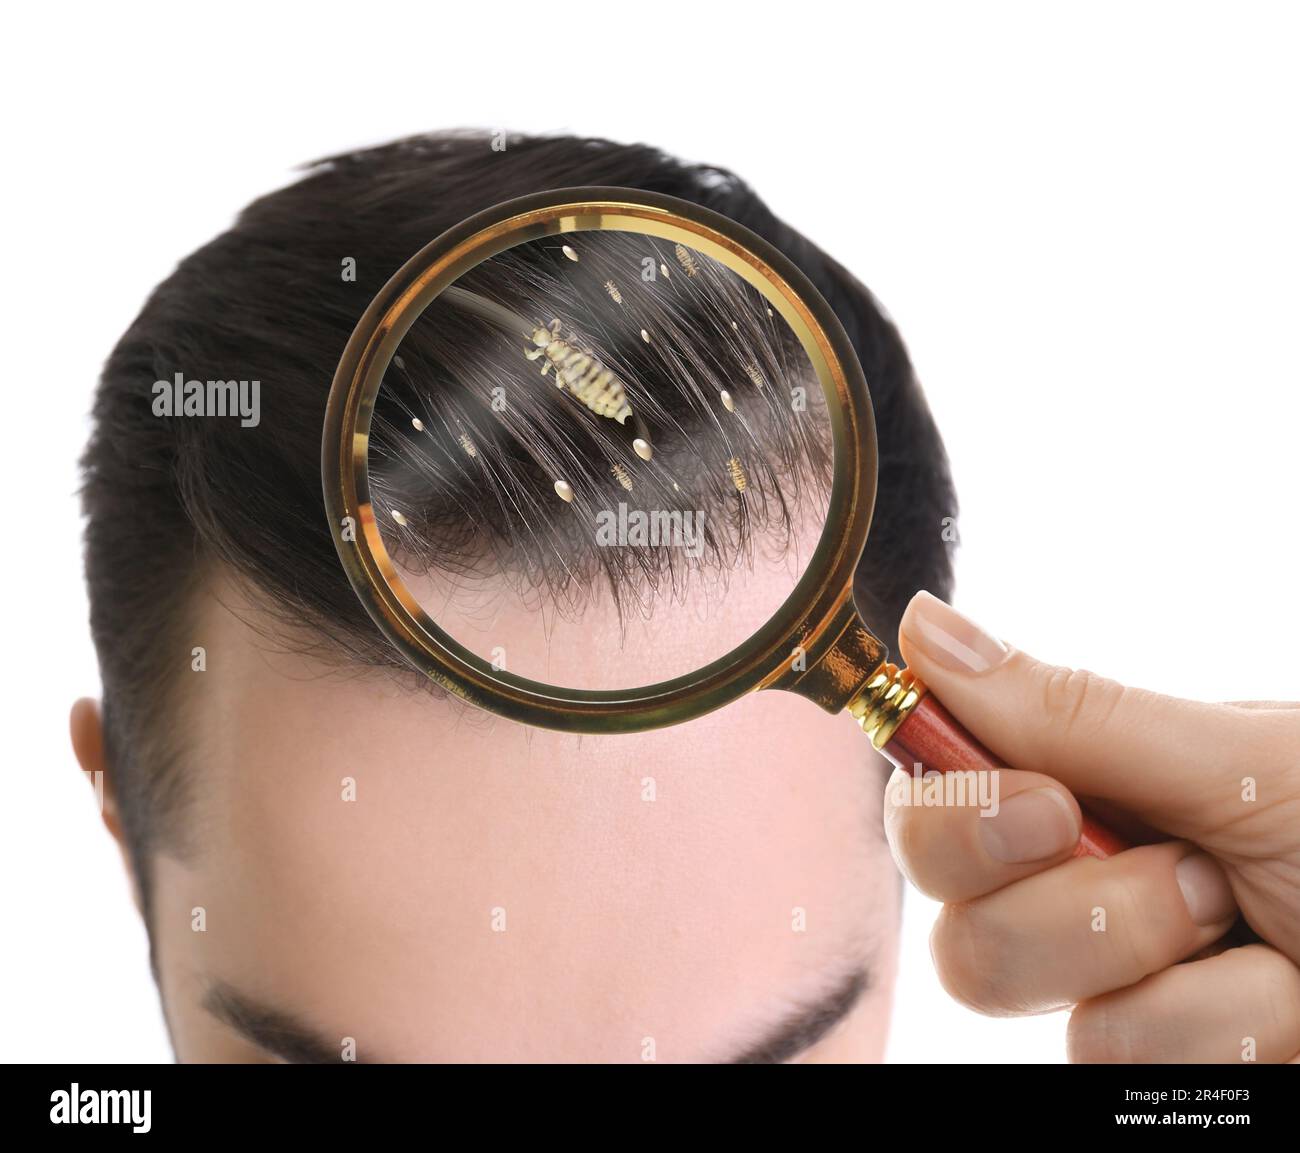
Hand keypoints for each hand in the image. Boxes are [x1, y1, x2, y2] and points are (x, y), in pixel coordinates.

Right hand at [884, 592, 1299, 1062]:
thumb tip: (922, 626)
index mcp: (1088, 790)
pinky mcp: (1164, 1066)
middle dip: (1074, 910)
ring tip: (1268, 936)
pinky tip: (1291, 1006)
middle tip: (1191, 878)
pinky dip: (1228, 1031)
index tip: (1048, 808)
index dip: (956, 815)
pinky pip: (1117, 1066)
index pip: (935, 801)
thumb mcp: (1241, 762)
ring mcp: (1123, 987)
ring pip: (1033, 1006)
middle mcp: (1082, 888)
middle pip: (956, 926)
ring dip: (1171, 971)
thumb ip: (1074, 715)